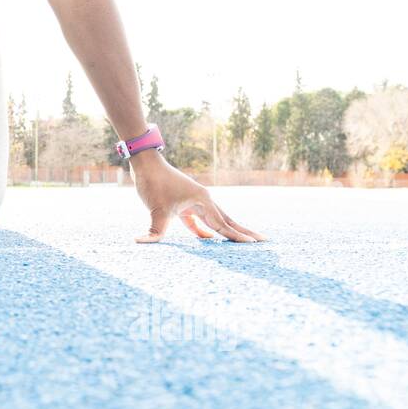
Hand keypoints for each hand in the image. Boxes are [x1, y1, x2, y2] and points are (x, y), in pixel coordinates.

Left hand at [129, 152, 264, 243]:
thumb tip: (142, 242)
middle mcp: (203, 200)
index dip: (237, 236)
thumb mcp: (156, 209)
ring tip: (245, 241)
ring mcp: (195, 202)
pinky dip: (204, 230)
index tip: (254, 244)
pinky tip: (209, 240)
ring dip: (228, 231)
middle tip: (264, 241)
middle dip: (244, 232)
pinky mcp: (184, 204)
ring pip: (215, 220)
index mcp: (202, 201)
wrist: (146, 164)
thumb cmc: (154, 183)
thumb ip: (154, 230)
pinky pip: (199, 221)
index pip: (222, 223)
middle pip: (227, 220)